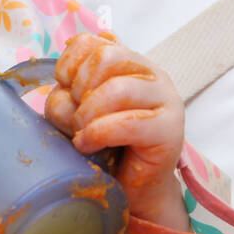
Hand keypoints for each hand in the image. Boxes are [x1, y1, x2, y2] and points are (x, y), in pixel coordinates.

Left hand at [44, 33, 188, 229]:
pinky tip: (90, 146)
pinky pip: (128, 123)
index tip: (65, 92)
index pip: (90, 41)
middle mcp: (150, 74)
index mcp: (127, 63)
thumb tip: (63, 82)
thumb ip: (70, 92)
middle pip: (105, 57)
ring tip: (82, 135)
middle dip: (78, 90)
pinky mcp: (171, 130)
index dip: (68, 66)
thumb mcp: (78, 112)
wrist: (133, 191)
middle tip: (76, 119)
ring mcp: (166, 99)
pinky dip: (99, 134)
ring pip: (117, 89)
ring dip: (87, 115)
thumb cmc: (104, 148)